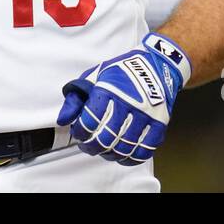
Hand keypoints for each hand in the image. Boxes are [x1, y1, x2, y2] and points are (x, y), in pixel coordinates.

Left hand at [56, 33, 191, 164]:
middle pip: (106, 138)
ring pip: (124, 147)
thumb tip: (63, 120)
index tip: (79, 133)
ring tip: (104, 150)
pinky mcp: (160, 123)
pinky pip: (145, 150)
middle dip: (92, 147)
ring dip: (110, 154)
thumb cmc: (122, 72)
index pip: (89, 122)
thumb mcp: (94, 77)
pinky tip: (123, 155)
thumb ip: (76, 98)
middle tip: (88, 146)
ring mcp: (146, 114)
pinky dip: (132, 158)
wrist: (156, 65)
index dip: (80, 133)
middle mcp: (128, 102)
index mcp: (108, 90)